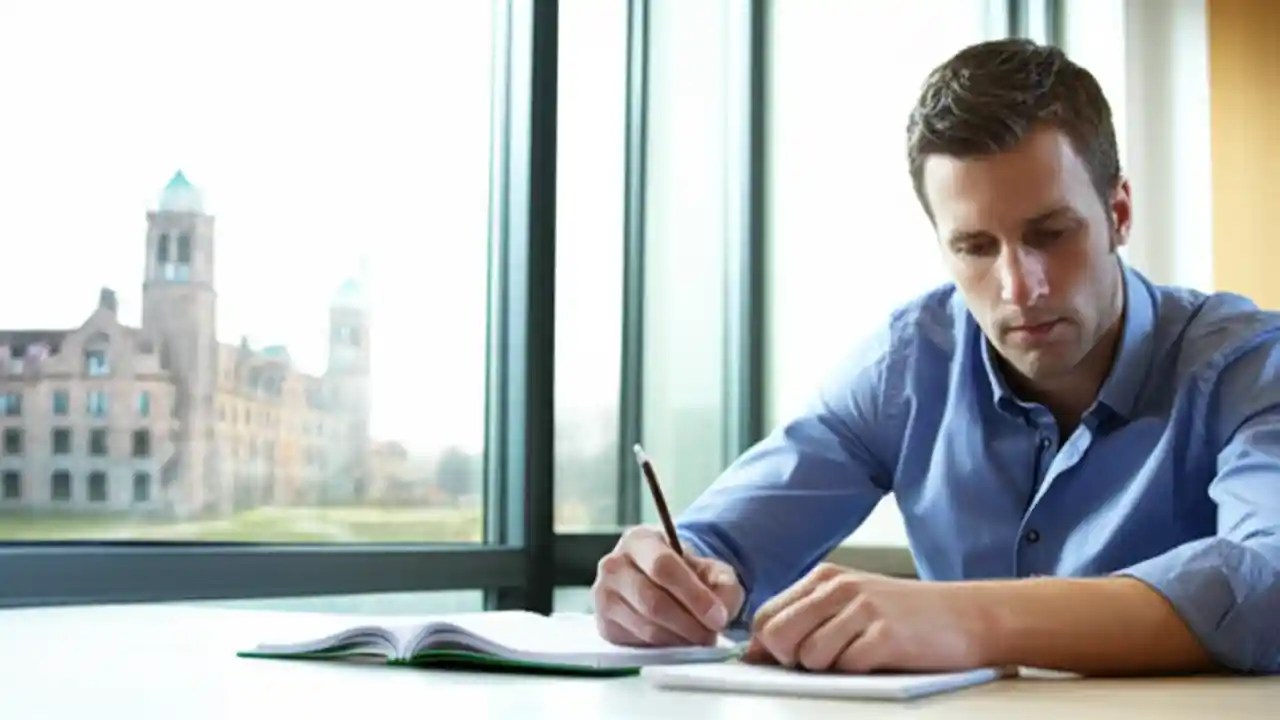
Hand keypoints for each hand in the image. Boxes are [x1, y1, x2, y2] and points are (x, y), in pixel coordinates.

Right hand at [592, 526, 744, 646]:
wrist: (662, 584)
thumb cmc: (687, 572)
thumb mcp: (711, 568)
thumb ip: (723, 584)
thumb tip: (720, 612)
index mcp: (638, 540)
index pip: (663, 567)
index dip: (694, 596)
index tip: (718, 618)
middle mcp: (613, 565)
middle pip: (652, 602)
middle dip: (688, 624)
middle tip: (711, 637)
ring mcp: (603, 596)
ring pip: (646, 627)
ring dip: (679, 640)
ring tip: (699, 640)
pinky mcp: (604, 624)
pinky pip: (637, 643)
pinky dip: (664, 649)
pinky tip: (678, 642)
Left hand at [744, 563, 987, 672]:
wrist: (968, 616)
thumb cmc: (906, 616)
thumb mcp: (851, 605)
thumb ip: (805, 621)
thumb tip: (755, 653)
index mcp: (825, 578)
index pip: (765, 616)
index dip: (769, 647)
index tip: (788, 660)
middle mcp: (839, 587)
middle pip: (777, 636)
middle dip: (791, 661)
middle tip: (825, 662)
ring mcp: (863, 609)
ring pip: (809, 656)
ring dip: (829, 669)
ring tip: (859, 657)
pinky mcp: (886, 635)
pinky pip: (847, 667)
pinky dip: (858, 673)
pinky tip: (880, 659)